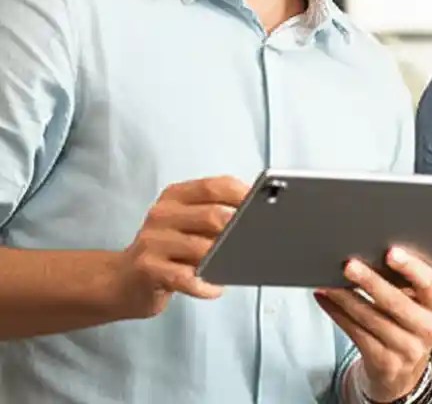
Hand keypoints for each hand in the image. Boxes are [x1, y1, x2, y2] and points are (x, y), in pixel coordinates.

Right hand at [115, 176, 248, 318]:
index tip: (264, 207)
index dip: (243, 195)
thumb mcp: (188, 224)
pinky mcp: (147, 268)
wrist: (124, 280)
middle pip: (212, 216)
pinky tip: (213, 288)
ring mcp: (152, 240)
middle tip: (254, 244)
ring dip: (223, 261)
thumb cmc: (169, 250)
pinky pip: (186, 277)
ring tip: (232, 268)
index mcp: (175, 196)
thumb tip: (256, 218)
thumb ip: (215, 215)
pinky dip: (205, 285)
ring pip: (202, 248)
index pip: (214, 186)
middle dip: (238, 231)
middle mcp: (162, 213)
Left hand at [316, 248, 431, 401]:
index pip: (428, 283)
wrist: (402, 373)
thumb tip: (372, 254)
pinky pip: (356, 333)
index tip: (390, 252)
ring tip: (329, 283)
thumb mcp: (417, 306)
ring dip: (345, 298)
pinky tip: (326, 300)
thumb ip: (405, 283)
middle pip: (395, 301)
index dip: (410, 267)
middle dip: (370, 281)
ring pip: (371, 318)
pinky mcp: (385, 362)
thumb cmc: (407, 325)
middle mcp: (429, 329)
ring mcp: (408, 349)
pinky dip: (338, 314)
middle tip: (349, 265)